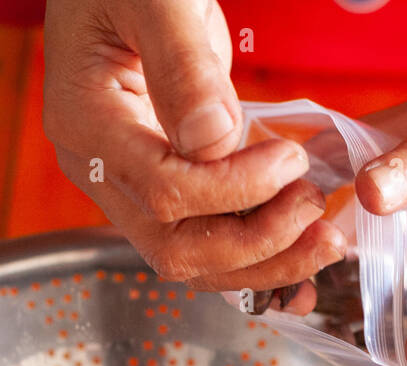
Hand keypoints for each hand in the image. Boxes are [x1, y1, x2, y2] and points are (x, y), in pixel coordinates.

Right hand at [43, 0, 343, 311]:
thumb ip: (182, 64)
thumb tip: (212, 140)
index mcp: (85, 121)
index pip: (161, 192)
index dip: (232, 190)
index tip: (289, 161)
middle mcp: (97, 165)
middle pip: (171, 246)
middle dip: (252, 244)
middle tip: (313, 209)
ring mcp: (125, 178)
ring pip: (189, 256)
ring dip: (260, 259)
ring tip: (321, 238)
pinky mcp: (159, 178)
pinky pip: (202, 234)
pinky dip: (254, 247)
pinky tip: (298, 239)